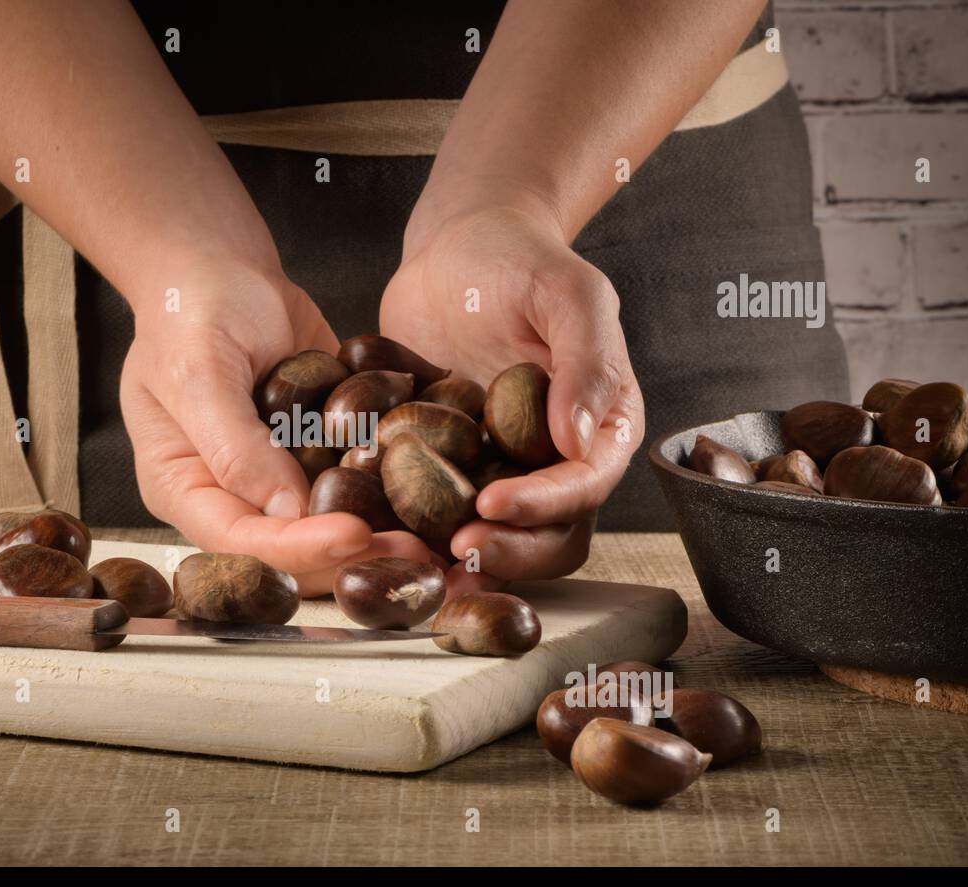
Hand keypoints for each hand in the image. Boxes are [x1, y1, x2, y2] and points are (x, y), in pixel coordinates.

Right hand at [122, 256, 436, 594]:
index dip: (299, 549)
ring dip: (381, 535)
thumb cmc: (191, 310)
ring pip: (329, 528)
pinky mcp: (315, 454)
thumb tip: (286, 513)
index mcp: (182, 488)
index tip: (356, 535)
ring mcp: (277, 478)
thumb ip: (234, 445)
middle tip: (416, 547)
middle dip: (352, 554)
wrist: (221, 267)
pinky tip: (437, 494)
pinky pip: (353, 486)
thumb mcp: (199, 371)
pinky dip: (391, 495)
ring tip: (436, 534)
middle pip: (291, 551)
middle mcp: (230, 496)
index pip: (241, 542)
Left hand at [380, 200, 643, 586]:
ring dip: (452, 555)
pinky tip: (368, 525)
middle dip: (504, 551)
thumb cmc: (523, 259)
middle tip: (453, 549)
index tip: (492, 506)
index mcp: (599, 429)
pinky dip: (404, 524)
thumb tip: (581, 440)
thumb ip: (586, 360)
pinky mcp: (446, 467)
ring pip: (486, 536)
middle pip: (544, 534)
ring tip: (410, 559)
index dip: (542, 507)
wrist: (456, 246)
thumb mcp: (568, 293)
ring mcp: (497, 470)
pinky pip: (428, 510)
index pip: (583, 487)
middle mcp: (553, 463)